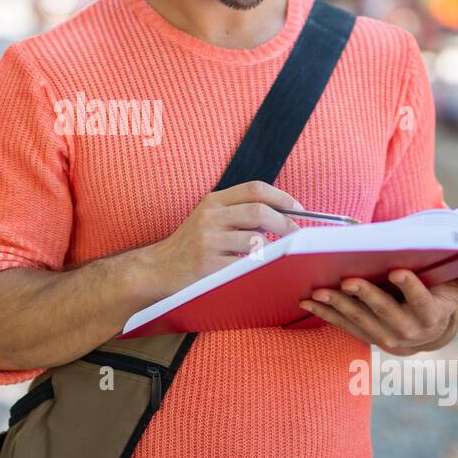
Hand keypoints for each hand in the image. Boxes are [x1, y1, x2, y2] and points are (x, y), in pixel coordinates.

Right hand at [142, 180, 301, 294]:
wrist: (158, 269)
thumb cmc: (190, 246)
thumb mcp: (209, 219)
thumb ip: (238, 212)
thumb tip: (282, 214)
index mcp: (213, 201)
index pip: (255, 189)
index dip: (282, 198)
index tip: (299, 210)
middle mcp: (210, 216)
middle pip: (259, 212)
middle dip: (286, 224)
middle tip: (298, 236)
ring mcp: (208, 240)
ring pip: (256, 239)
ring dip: (273, 249)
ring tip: (276, 255)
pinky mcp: (208, 264)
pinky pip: (245, 264)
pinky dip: (259, 266)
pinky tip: (260, 268)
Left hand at [297, 261, 457, 354]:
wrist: (425, 333)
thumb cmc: (441, 299)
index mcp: (430, 316)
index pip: (421, 302)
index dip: (410, 288)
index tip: (398, 271)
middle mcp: (406, 331)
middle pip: (384, 313)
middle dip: (365, 296)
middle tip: (348, 279)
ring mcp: (382, 336)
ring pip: (358, 320)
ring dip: (337, 306)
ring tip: (319, 291)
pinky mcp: (363, 335)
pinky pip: (342, 325)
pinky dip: (324, 314)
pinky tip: (307, 300)